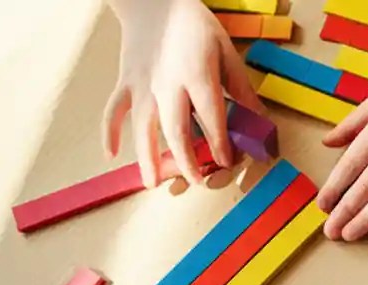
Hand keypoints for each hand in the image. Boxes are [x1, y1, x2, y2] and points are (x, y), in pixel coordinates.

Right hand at [103, 0, 262, 186]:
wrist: (153, 1)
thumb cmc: (194, 26)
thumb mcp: (226, 51)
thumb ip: (240, 87)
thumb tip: (258, 119)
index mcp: (197, 74)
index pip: (211, 116)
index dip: (220, 142)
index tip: (227, 162)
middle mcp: (167, 83)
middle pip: (175, 129)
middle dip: (186, 160)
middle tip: (195, 182)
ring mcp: (142, 84)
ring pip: (142, 127)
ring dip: (147, 157)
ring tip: (152, 183)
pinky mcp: (125, 82)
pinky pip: (114, 110)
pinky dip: (108, 132)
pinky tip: (110, 154)